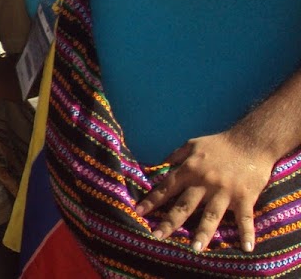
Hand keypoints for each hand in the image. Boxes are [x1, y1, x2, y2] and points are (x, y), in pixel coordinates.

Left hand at [135, 131, 275, 252]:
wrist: (251, 141)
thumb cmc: (219, 144)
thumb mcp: (192, 144)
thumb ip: (175, 156)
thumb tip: (158, 166)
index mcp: (190, 169)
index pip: (166, 188)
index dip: (152, 200)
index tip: (139, 212)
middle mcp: (204, 182)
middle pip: (184, 205)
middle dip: (170, 222)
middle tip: (157, 236)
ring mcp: (225, 191)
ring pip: (211, 215)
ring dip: (203, 232)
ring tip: (195, 248)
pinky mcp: (245, 197)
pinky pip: (245, 218)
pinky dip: (247, 233)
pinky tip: (246, 248)